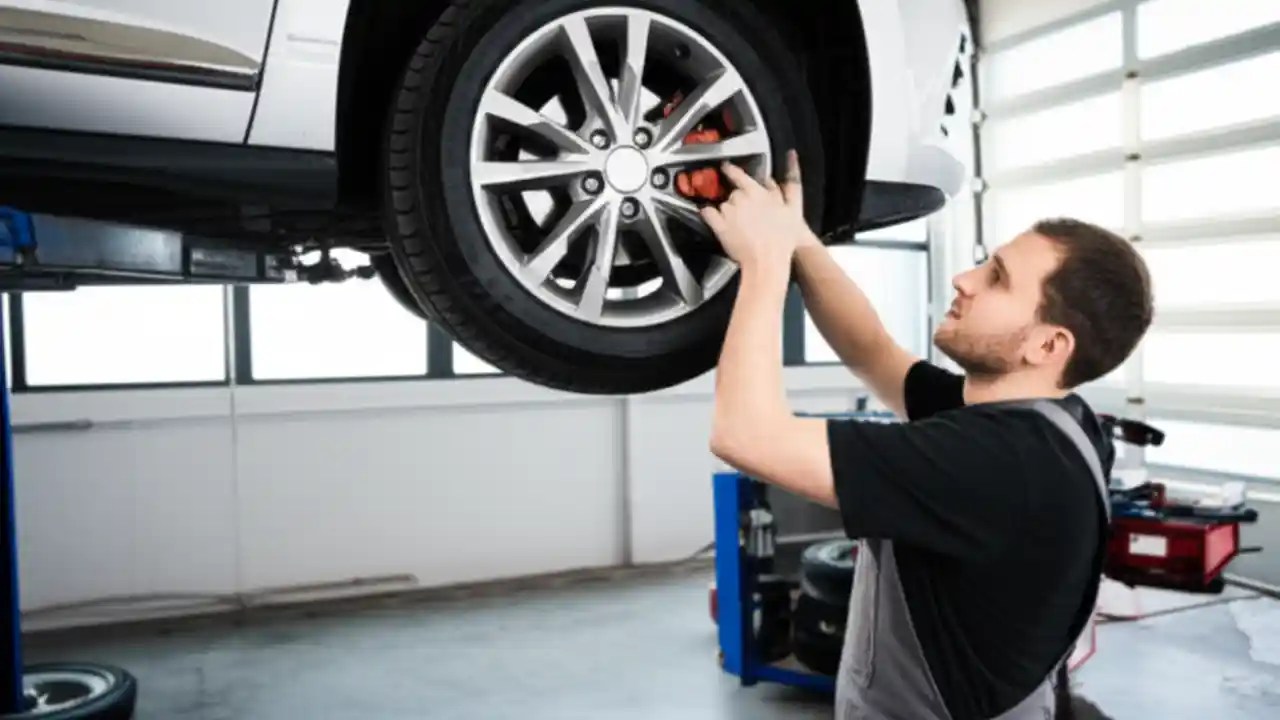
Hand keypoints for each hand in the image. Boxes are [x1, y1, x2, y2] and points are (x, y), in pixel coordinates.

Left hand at [700, 150, 811, 269]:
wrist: (769, 260)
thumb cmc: (783, 238)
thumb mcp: (793, 208)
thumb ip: (787, 187)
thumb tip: (778, 172)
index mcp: (757, 192)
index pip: (739, 175)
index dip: (731, 170)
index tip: (726, 167)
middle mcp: (740, 199)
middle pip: (733, 193)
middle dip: (737, 201)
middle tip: (746, 214)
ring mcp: (728, 212)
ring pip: (722, 205)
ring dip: (727, 211)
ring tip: (738, 225)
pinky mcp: (719, 227)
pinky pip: (708, 214)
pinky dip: (709, 216)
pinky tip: (715, 220)